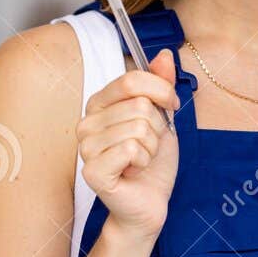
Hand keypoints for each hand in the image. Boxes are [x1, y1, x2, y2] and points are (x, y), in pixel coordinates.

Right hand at [76, 49, 180, 239]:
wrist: (149, 202)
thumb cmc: (152, 162)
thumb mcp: (162, 117)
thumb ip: (160, 85)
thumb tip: (164, 54)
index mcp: (99, 104)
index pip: (132, 79)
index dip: (161, 91)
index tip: (171, 105)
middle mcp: (87, 123)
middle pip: (139, 106)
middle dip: (157, 128)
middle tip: (148, 146)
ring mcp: (86, 147)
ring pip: (138, 128)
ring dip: (151, 148)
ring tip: (140, 160)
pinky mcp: (92, 170)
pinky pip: (131, 149)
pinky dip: (143, 161)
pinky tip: (133, 171)